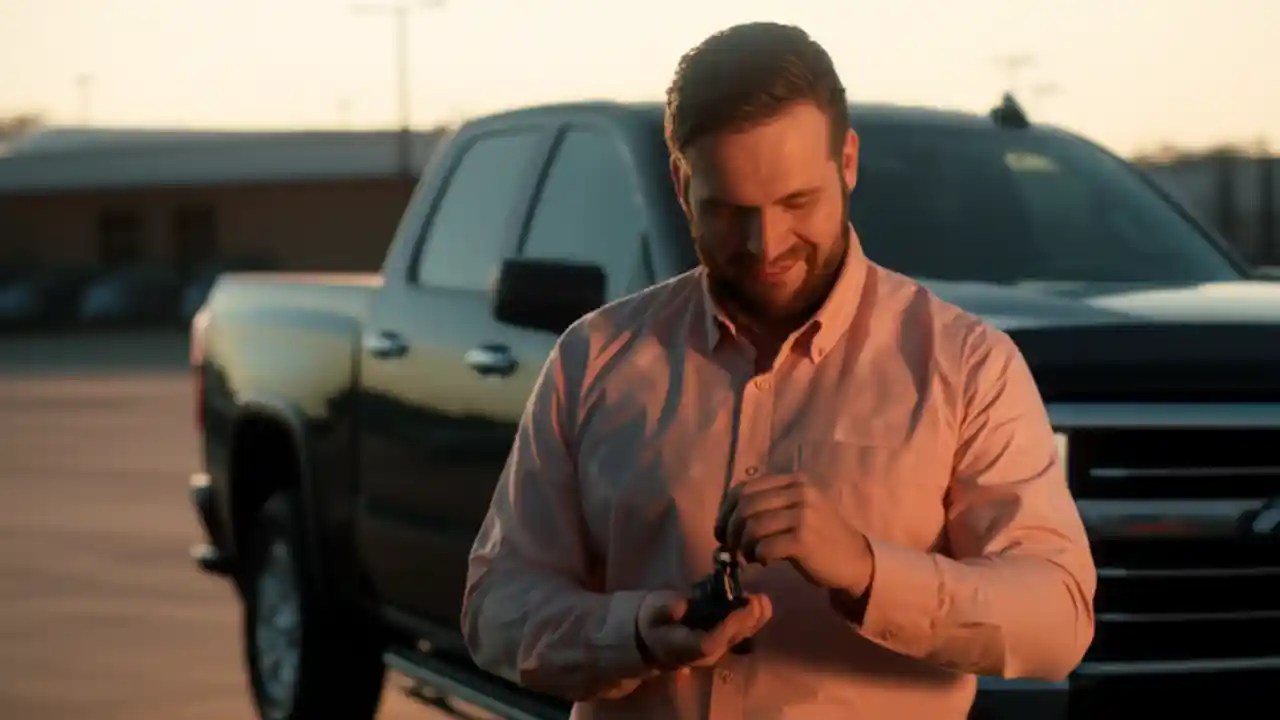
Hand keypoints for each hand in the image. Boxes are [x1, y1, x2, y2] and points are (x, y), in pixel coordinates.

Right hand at [635, 590, 771, 669]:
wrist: (653, 636)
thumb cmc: (653, 622)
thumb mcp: (653, 612)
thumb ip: (666, 609)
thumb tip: (680, 606)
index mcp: (688, 648)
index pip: (712, 641)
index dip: (729, 625)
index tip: (743, 604)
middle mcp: (707, 653)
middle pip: (732, 640)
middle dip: (747, 620)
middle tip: (759, 599)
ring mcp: (716, 648)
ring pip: (739, 637)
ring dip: (753, 619)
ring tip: (763, 600)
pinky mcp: (722, 640)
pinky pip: (739, 631)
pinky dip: (750, 617)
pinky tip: (758, 602)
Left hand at [716, 473, 873, 595]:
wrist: (854, 560)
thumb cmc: (820, 537)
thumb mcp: (797, 510)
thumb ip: (768, 506)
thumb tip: (725, 520)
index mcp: (794, 480)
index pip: (745, 488)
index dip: (726, 510)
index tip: (722, 530)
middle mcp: (800, 491)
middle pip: (745, 506)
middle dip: (730, 530)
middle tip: (731, 548)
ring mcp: (803, 514)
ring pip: (752, 527)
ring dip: (743, 546)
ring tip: (749, 557)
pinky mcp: (804, 539)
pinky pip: (764, 547)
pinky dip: (757, 557)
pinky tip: (765, 561)